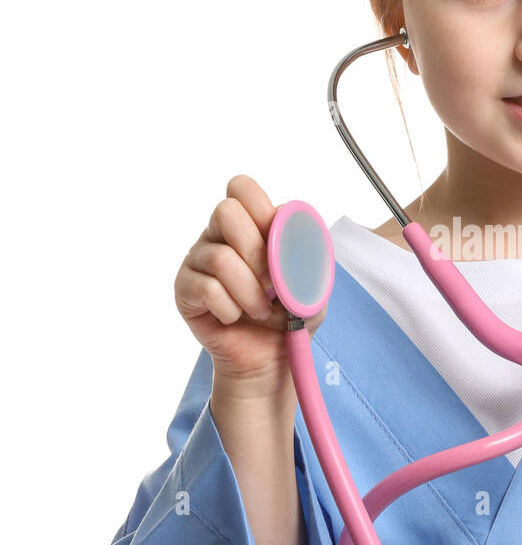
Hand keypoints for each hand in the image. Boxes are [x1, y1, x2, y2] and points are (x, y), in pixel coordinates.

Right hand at [174, 173, 328, 394]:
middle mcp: (218, 235)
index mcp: (250, 223)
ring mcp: (198, 261)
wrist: (271, 356)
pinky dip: (231, 309)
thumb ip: (308, 250)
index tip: (281, 247)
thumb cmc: (291, 313)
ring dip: (249, 291)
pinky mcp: (185, 290)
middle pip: (225, 211)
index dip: (262, 212)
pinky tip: (235, 317)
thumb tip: (288, 221)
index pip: (242, 188)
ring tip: (261, 310)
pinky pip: (206, 289)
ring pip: (219, 257)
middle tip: (272, 282)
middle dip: (257, 251)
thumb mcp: (313, 282)